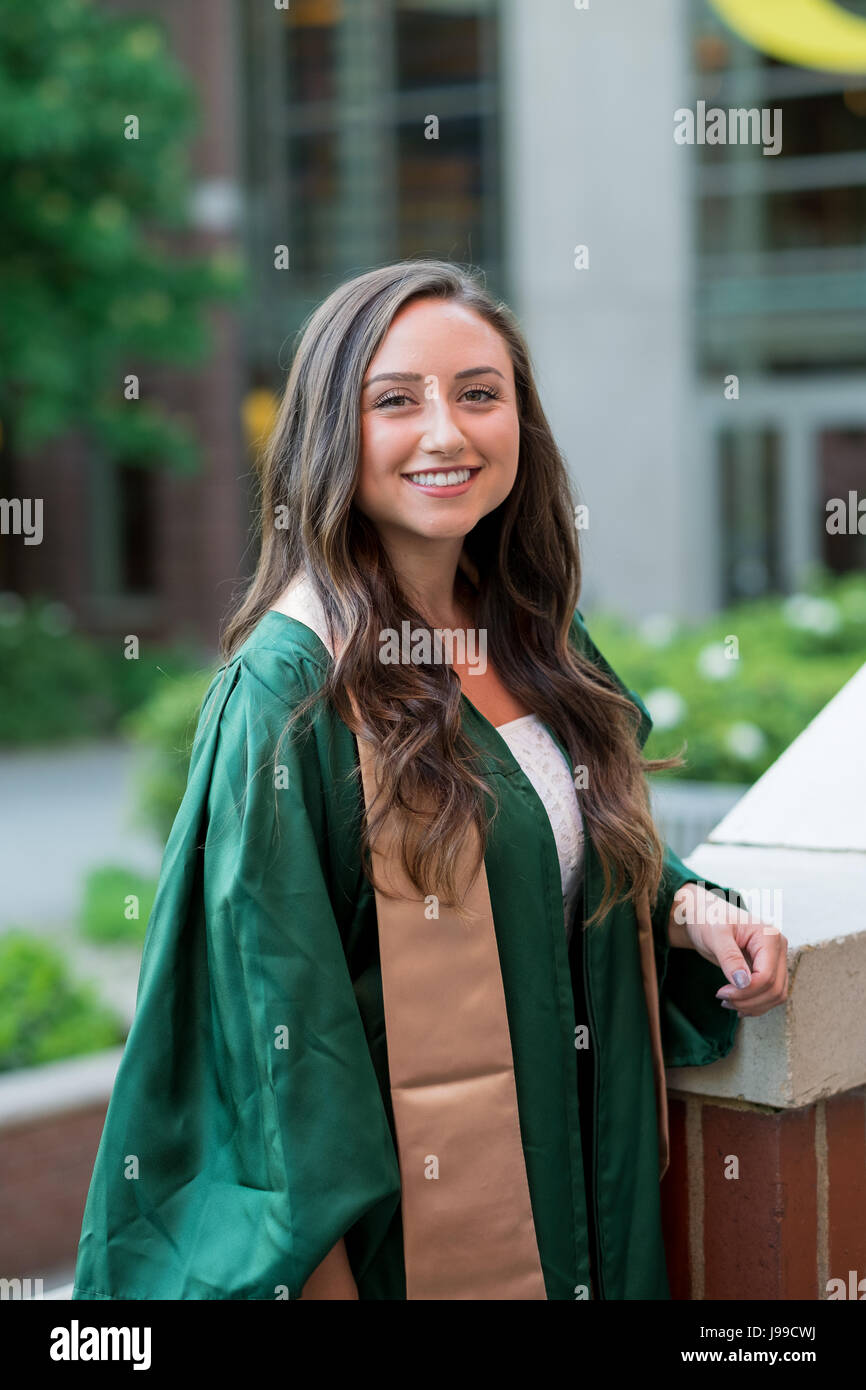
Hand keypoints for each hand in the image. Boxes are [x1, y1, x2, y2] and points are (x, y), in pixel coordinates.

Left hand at [669, 881, 787, 1018]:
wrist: (705, 914)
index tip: (721, 993)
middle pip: (774, 989)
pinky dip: (756, 1003)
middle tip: (722, 999)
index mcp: (769, 936)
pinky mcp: (769, 968)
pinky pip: (770, 993)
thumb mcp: (715, 934)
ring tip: (727, 1002)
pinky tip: (737, 1004)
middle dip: (748, 1001)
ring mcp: (776, 959)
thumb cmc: (709, 918)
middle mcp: (778, 948)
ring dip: (753, 1006)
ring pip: (776, 995)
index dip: (746, 991)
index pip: (766, 976)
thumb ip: (729, 957)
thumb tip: (743, 982)